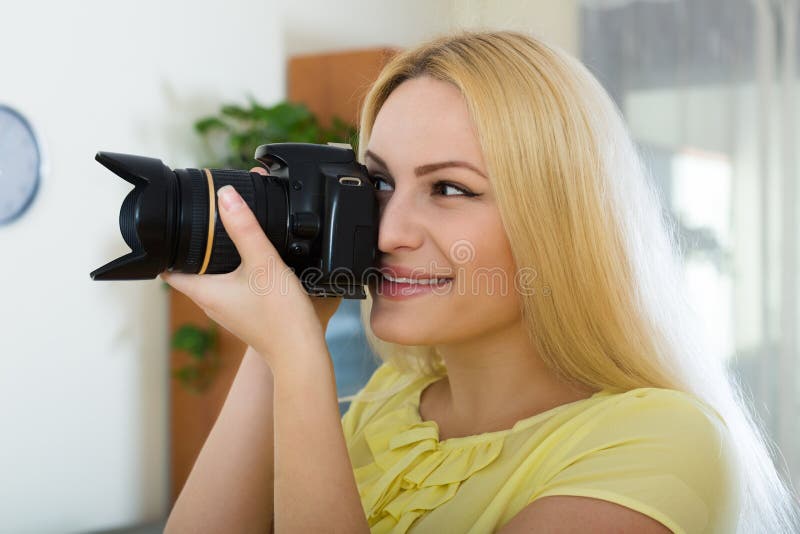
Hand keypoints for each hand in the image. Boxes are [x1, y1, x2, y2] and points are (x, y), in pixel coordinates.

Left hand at [161, 167, 339, 367]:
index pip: (168, 269)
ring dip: (217, 260)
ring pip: (213, 279)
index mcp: (205, 292)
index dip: (167, 247)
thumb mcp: (263, 262)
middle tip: (206, 222)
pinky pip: (233, 288)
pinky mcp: (246, 314)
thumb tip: (226, 196)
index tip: (172, 226)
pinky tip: (255, 262)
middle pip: (191, 271)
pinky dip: (237, 272)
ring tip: (230, 236)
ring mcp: (229, 311)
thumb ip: (245, 228)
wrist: (302, 352)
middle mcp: (212, 304)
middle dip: (196, 247)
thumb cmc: (281, 316)